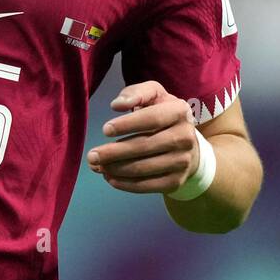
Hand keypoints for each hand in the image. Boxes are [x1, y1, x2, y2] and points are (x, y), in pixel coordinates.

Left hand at [85, 80, 198, 194]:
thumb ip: (136, 93)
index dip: (127, 124)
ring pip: (143, 168)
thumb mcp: (153, 96)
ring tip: (97, 167)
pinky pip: (146, 186)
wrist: (187, 146)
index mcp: (180, 112)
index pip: (152, 119)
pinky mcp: (176, 181)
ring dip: (115, 169)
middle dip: (114, 152)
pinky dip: (125, 184)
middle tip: (92, 156)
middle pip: (144, 146)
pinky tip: (110, 178)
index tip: (105, 130)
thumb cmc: (162, 115)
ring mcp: (182, 161)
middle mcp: (186, 137)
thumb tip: (117, 105)